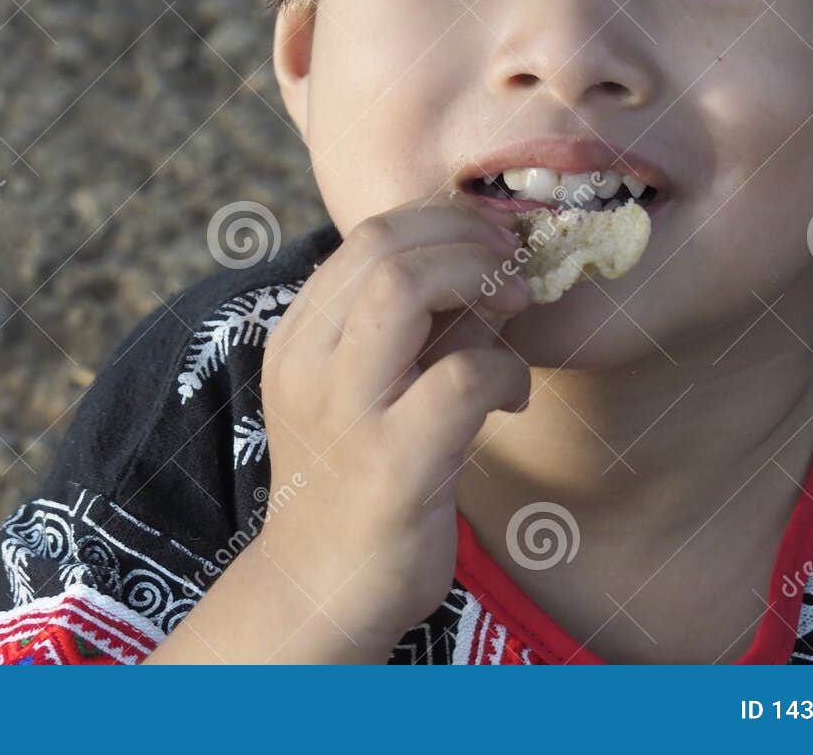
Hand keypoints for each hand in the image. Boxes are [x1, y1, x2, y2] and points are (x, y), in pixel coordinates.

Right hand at [252, 196, 532, 658]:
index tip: (488, 239)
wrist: (322, 592)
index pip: (367, 236)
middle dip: (465, 237)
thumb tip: (487, 262)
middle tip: (512, 263)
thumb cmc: (358, 479)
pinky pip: (464, 376)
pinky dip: (507, 369)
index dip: (442, 220)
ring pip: (407, 289)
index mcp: (298, 336)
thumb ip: (409, 328)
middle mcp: (308, 364)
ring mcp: (344, 413)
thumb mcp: (362, 387)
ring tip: (514, 306)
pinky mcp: (392, 466)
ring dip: (479, 279)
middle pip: (383, 245)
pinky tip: (514, 396)